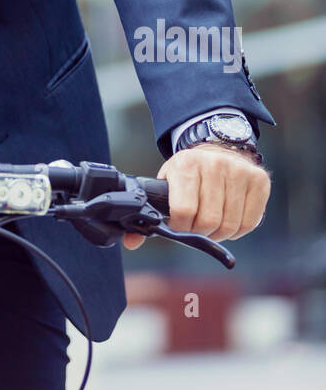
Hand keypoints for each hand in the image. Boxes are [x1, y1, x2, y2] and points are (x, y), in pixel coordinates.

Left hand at [123, 142, 269, 250]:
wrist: (216, 147)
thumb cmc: (188, 173)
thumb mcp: (166, 184)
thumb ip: (148, 213)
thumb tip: (131, 242)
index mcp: (186, 165)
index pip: (183, 211)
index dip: (180, 226)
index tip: (179, 224)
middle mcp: (215, 165)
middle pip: (208, 222)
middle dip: (200, 232)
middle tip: (196, 225)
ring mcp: (240, 172)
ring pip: (230, 225)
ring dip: (219, 233)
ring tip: (211, 222)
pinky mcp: (259, 181)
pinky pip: (249, 223)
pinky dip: (238, 230)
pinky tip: (228, 217)